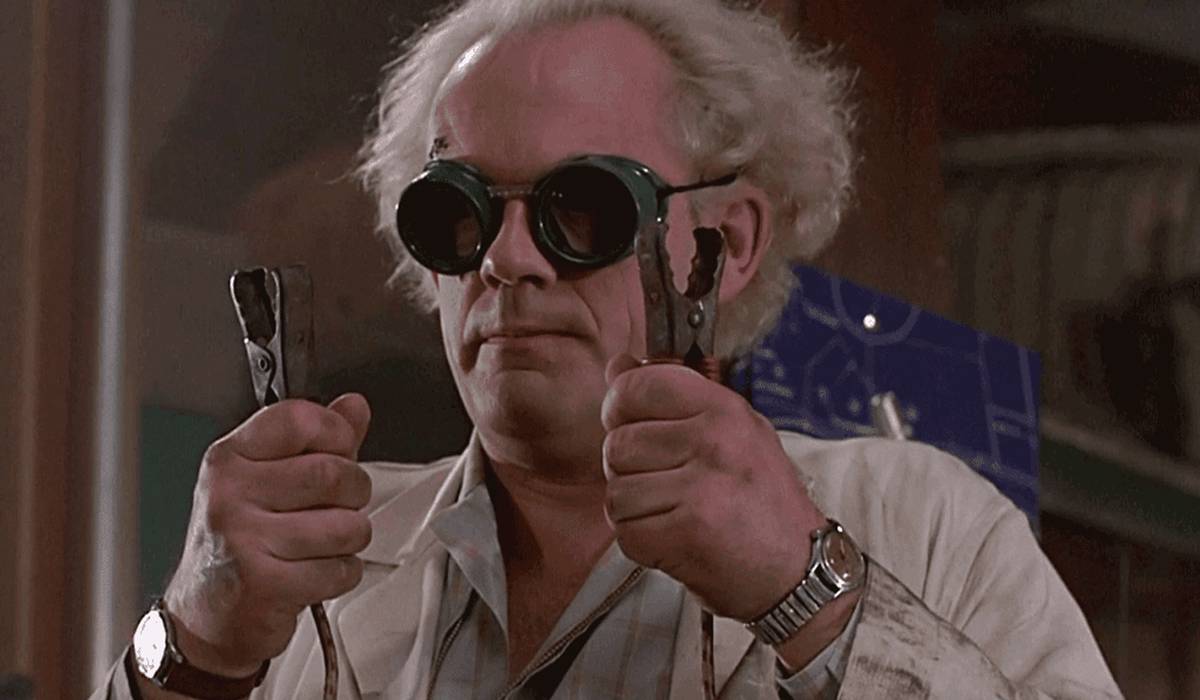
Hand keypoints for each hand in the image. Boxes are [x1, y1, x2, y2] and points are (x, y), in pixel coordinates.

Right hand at [162, 393, 371, 676]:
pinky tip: (314, 572)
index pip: (297, 418)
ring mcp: (244, 539)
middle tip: (341, 505)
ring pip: (345, 525)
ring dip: (350, 538)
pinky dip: (341, 574)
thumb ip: (315, 443)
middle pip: (332, 473)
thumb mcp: (266, 481)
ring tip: (325, 542)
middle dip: (354, 492)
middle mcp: (230, 494)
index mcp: (230, 458)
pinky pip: (339, 569)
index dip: (335, 432)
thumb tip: (354, 407)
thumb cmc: (239, 543)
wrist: (203, 616)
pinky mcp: (264, 584)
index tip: (340, 450)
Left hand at [601, 354, 825, 621]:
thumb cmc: (761, 501)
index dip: (621, 406)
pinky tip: (674, 540)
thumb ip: (673, 397)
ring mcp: (700, 488)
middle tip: (668, 486)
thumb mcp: (731, 432)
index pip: (638, 385)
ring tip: (674, 514)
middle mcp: (714, 442)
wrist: (798, 572)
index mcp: (724, 409)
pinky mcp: (686, 533)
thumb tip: (617, 366)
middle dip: (630, 470)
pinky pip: (625, 530)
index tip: (631, 424)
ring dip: (635, 510)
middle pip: (618, 443)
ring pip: (616, 490)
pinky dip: (641, 541)